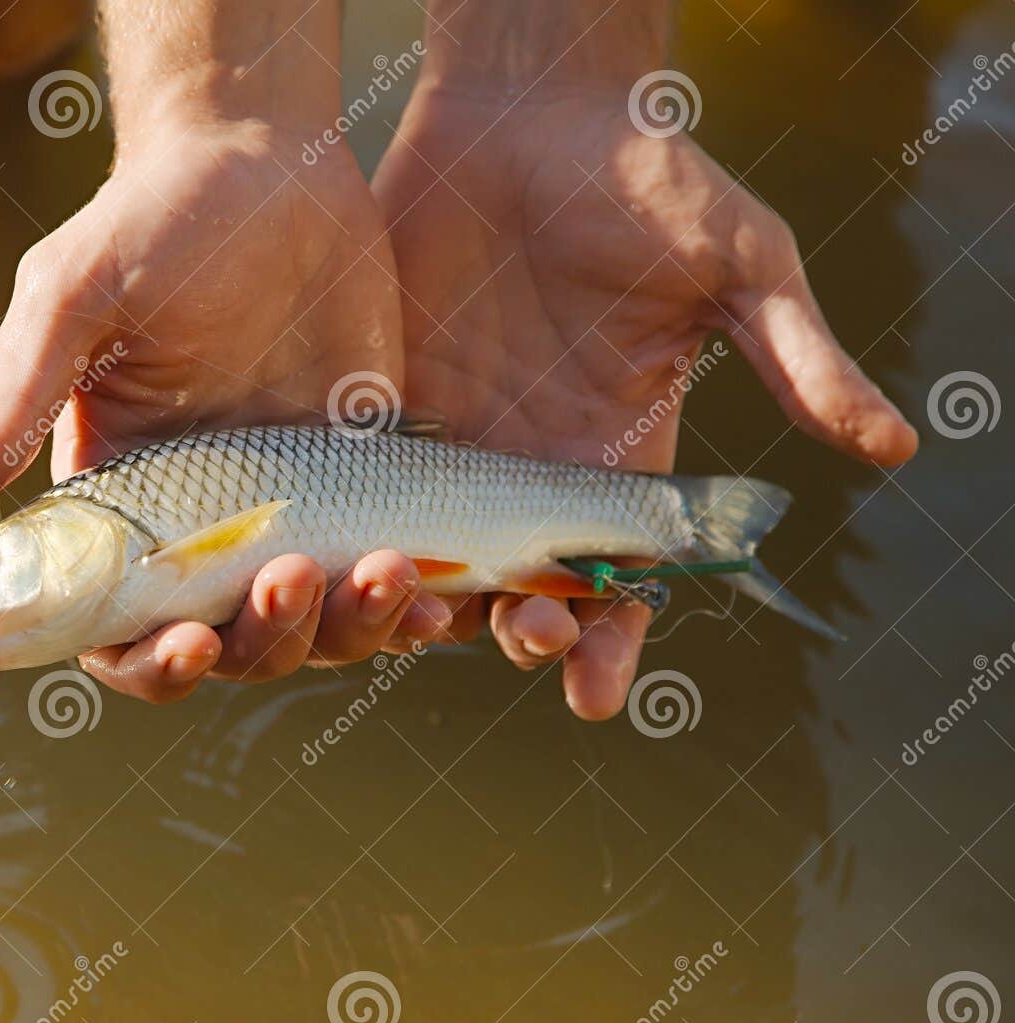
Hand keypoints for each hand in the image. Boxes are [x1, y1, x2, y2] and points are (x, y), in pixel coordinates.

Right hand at [0, 0, 448, 701]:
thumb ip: (12, 405)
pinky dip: (411, 607)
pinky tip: (436, 597)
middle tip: (292, 575)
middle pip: (228, 649)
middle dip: (262, 642)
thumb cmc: (153, 220)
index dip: (146, 664)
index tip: (187, 644)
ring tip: (385, 569)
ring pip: (313, 629)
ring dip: (346, 628)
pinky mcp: (365, 484)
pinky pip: (387, 578)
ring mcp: (289, 510)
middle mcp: (203, 527)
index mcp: (120, 506)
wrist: (273, 159)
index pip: (118, 629)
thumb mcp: (71, 302)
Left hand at [373, 78, 917, 718]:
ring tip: (430, 620)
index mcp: (617, 458)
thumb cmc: (646, 181)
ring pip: (436, 558)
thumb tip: (895, 446)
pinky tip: (343, 567)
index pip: (618, 576)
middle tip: (529, 639)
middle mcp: (531, 470)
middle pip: (524, 586)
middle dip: (527, 632)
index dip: (612, 639)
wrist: (527, 113)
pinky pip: (361, 494)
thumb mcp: (736, 264)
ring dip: (433, 602)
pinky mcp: (383, 408)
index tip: (597, 693)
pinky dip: (353, 537)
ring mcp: (450, 444)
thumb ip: (796, 355)